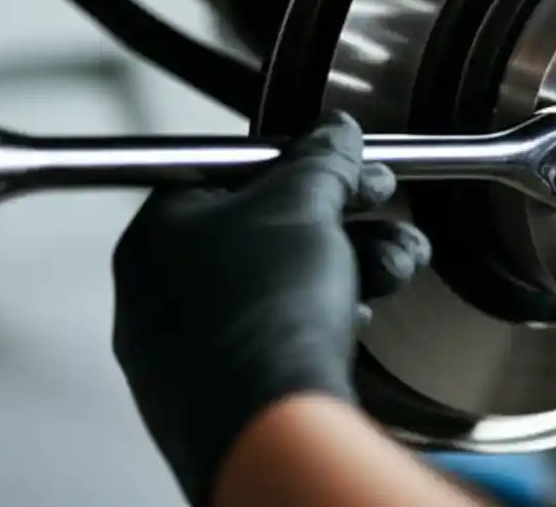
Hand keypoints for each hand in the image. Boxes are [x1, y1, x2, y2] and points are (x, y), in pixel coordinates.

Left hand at [112, 112, 429, 504]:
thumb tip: (335, 132)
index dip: (300, 164)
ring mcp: (187, 348)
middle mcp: (159, 291)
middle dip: (341, 219)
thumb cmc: (265, 309)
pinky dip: (323, 318)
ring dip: (348, 265)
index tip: (346, 163)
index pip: (231, 175)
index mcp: (158, 233)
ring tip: (397, 263)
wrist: (273, 422)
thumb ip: (321, 161)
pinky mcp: (222, 392)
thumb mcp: (303, 206)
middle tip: (381, 205)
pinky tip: (357, 315)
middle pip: (263, 231)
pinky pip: (277, 337)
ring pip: (278, 286)